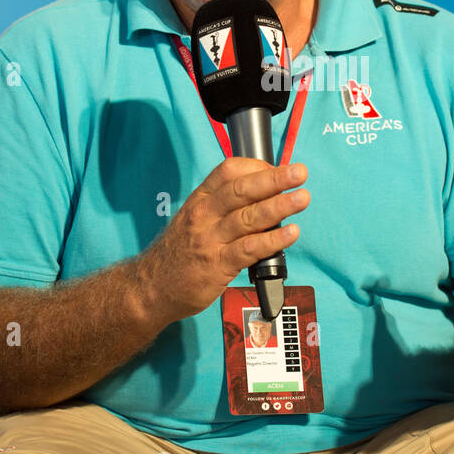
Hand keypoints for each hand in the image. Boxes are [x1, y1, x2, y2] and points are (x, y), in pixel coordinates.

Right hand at [139, 157, 309, 324]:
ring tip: (302, 198)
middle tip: (299, 173)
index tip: (278, 167)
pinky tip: (290, 232)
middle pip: (241, 190)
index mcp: (200, 198)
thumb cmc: (180, 251)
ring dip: (279, 206)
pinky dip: (273, 240)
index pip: (228, 171)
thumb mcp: (195, 218)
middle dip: (273, 179)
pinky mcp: (217, 265)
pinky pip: (249, 249)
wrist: (151, 287)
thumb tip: (266, 194)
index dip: (256, 166)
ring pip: (248, 217)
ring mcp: (210, 239)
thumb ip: (224, 206)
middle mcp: (204, 214)